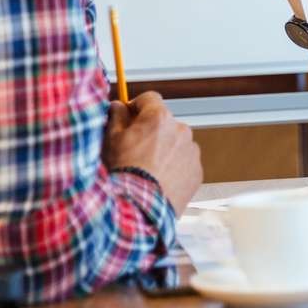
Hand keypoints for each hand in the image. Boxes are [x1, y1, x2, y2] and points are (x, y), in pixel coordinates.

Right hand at [103, 91, 202, 210]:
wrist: (138, 208)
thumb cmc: (123, 173)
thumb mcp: (110, 140)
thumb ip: (116, 117)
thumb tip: (117, 106)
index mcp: (159, 117)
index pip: (150, 98)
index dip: (136, 107)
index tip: (128, 117)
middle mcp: (181, 130)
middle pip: (165, 122)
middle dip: (151, 131)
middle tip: (134, 149)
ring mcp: (192, 151)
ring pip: (176, 143)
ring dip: (164, 149)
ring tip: (146, 169)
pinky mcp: (197, 171)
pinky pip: (184, 163)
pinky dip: (174, 168)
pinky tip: (158, 180)